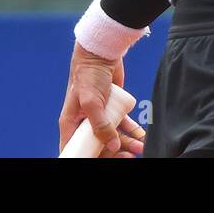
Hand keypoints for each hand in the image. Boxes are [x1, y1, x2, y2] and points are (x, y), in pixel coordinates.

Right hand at [58, 43, 145, 157]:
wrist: (102, 51)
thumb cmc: (89, 74)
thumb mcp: (91, 101)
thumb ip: (100, 125)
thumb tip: (112, 145)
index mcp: (71, 122)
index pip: (75, 148)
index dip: (88, 157)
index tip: (104, 160)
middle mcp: (84, 122)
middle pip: (97, 147)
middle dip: (113, 153)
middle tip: (128, 157)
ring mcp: (99, 116)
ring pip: (112, 138)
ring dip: (126, 144)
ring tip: (139, 148)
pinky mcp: (112, 109)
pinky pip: (122, 126)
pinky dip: (131, 133)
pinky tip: (141, 137)